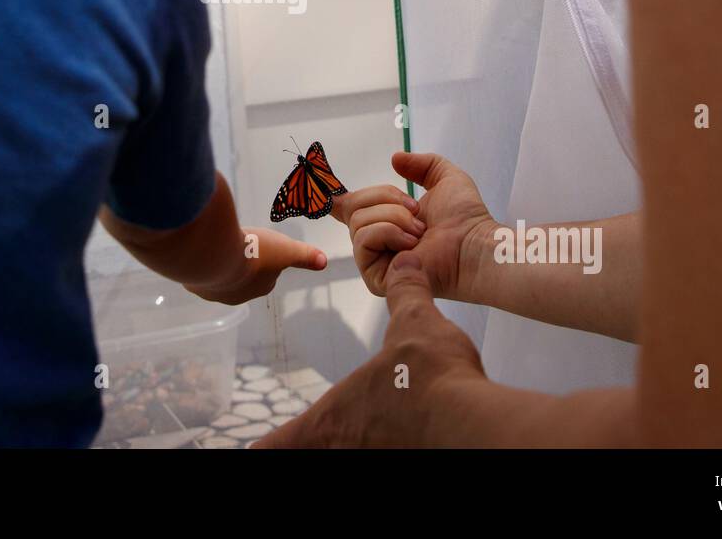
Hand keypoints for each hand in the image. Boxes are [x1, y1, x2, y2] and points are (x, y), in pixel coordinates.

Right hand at [185, 227, 325, 304]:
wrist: (213, 254)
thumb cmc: (253, 252)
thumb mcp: (285, 250)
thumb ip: (304, 255)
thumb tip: (324, 262)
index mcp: (258, 288)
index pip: (265, 275)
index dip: (262, 259)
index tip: (258, 245)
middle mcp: (235, 296)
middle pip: (241, 276)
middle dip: (240, 262)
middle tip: (238, 241)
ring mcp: (212, 291)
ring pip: (218, 274)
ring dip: (219, 262)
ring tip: (219, 242)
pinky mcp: (193, 284)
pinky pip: (199, 271)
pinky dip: (201, 261)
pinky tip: (202, 248)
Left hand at [254, 252, 487, 446]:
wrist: (469, 420)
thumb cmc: (432, 374)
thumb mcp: (416, 321)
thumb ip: (406, 292)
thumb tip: (404, 263)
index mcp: (336, 413)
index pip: (279, 444)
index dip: (266, 446)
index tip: (252, 449)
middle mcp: (349, 444)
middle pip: (312, 455)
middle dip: (309, 447)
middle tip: (295, 443)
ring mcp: (378, 456)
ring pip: (351, 457)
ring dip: (352, 446)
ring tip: (354, 440)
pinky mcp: (410, 459)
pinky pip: (385, 457)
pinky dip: (391, 448)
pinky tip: (407, 440)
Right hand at [334, 152, 498, 300]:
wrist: (473, 244)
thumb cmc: (466, 217)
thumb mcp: (445, 177)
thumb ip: (421, 164)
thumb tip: (394, 158)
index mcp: (387, 219)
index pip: (347, 207)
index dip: (334, 197)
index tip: (330, 190)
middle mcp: (376, 240)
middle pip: (351, 205)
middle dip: (385, 197)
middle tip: (416, 210)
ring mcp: (374, 259)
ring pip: (358, 221)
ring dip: (393, 217)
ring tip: (419, 230)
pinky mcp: (374, 276)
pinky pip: (363, 239)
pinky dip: (389, 232)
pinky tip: (411, 242)